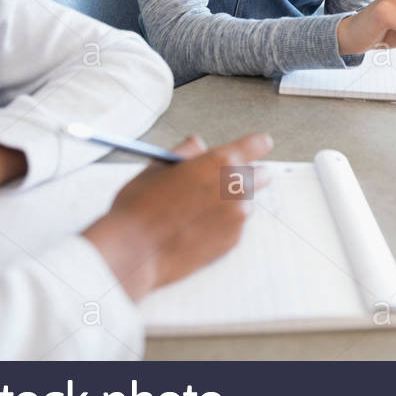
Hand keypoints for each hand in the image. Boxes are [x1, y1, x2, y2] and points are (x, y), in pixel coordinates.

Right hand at [83, 132, 273, 299]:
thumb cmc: (140, 207)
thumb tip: (198, 144)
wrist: (133, 251)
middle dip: (246, 175)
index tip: (261, 144)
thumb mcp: (157, 167)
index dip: (256, 144)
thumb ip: (185, 152)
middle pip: (259, 175)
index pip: (255, 145)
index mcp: (220, 161)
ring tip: (197, 210)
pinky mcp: (232, 241)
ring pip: (244, 203)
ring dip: (230, 203)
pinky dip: (222, 225)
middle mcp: (236, 187)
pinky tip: (195, 228)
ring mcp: (237, 216)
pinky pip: (234, 227)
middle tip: (223, 181)